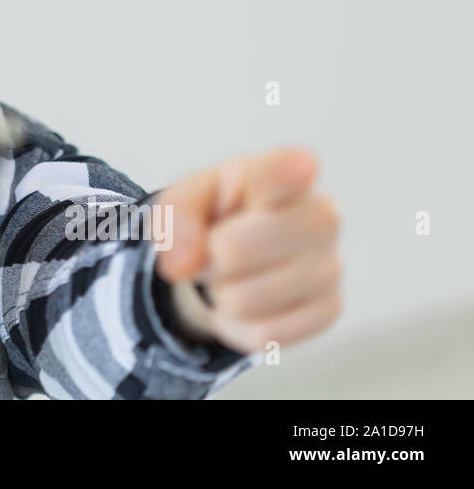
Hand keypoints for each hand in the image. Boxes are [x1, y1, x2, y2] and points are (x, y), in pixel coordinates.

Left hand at [152, 148, 342, 352]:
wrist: (241, 251)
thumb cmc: (218, 213)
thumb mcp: (184, 200)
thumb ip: (174, 218)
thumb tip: (184, 263)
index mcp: (284, 172)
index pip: (288, 170)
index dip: (283, 176)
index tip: (291, 172)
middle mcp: (320, 214)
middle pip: (234, 251)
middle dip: (210, 256)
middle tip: (220, 246)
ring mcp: (331, 264)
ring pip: (244, 300)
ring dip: (222, 294)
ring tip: (235, 272)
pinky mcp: (329, 308)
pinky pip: (263, 333)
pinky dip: (239, 325)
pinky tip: (249, 301)